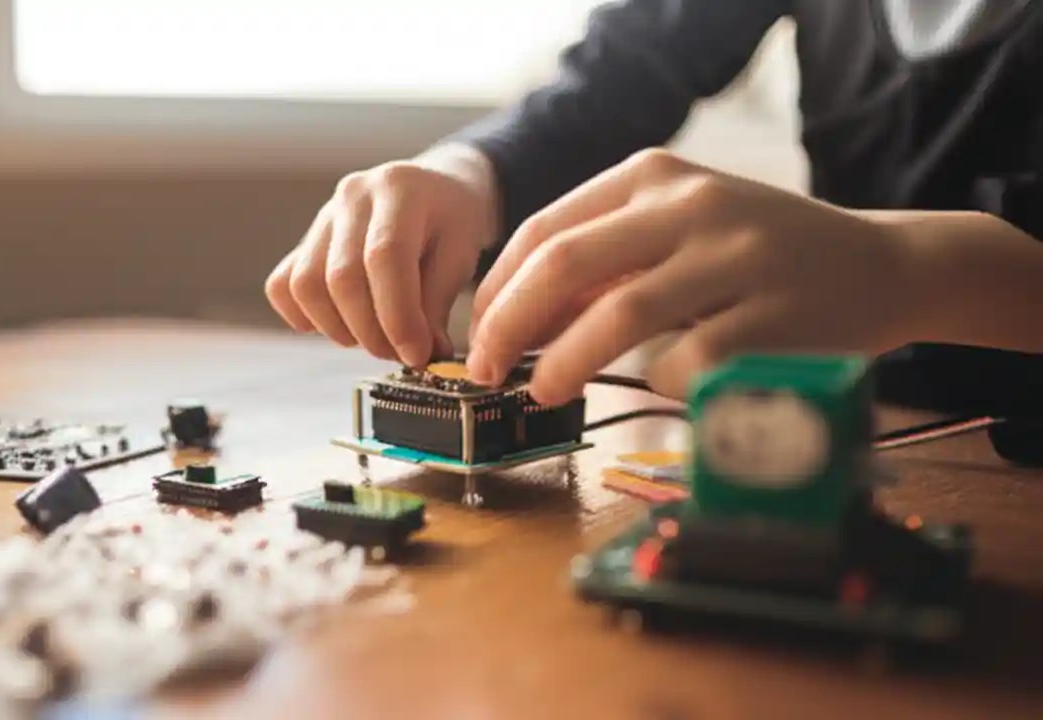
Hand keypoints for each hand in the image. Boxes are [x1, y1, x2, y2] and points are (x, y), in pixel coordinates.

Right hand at [265, 145, 498, 366]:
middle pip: (342, 276)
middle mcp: (352, 197)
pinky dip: (305, 316)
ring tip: (374, 338)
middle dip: (371, 331)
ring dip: (339, 328)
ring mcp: (322, 217)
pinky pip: (283, 286)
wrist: (433, 192)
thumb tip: (420, 355)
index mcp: (399, 189)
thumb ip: (437, 303)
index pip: (385, 256)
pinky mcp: (305, 241)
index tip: (416, 354)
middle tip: (399, 353)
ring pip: (307, 284)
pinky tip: (341, 324)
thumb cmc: (451, 222)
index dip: (398, 315)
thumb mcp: (461, 255)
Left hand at [467, 149, 926, 401]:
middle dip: (509, 325)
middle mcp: (693, 204)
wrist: (883, 266)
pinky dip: (654, 383)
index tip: (477, 335)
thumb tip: (516, 317)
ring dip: (565, 363)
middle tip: (487, 370)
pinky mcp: (772, 317)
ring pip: (618, 316)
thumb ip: (606, 260)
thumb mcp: (680, 230)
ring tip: (544, 390)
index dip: (497, 290)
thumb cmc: (760, 256)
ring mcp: (736, 258)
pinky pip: (682, 362)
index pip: (545, 230)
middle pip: (565, 265)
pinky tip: (657, 385)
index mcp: (656, 176)